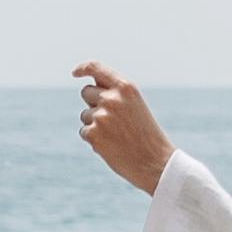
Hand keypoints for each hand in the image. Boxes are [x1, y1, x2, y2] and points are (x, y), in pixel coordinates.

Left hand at [73, 63, 172, 194]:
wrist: (156, 163)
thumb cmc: (147, 135)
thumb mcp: (135, 106)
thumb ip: (115, 94)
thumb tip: (90, 86)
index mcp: (126, 87)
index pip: (96, 68)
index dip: (83, 68)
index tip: (75, 73)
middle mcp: (112, 98)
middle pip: (86, 92)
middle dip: (93, 103)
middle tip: (112, 119)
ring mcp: (101, 116)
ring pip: (85, 115)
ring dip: (95, 124)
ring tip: (117, 136)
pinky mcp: (93, 134)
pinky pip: (84, 132)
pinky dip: (94, 140)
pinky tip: (111, 146)